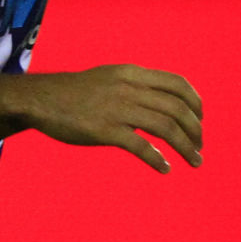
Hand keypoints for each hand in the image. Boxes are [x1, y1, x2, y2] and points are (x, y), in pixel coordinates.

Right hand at [17, 64, 201, 172]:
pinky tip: (165, 168)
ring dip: (186, 147)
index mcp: (133, 74)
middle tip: (199, 146)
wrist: (41, 100)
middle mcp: (130, 89)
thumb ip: (135, 85)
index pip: (177, 84)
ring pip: (166, 128)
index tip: (199, 120)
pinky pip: (141, 146)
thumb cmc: (75, 92)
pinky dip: (158, 159)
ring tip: (194, 160)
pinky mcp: (105, 131)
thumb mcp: (110, 77)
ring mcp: (118, 109)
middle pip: (177, 108)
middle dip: (195, 130)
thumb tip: (160, 101)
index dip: (195, 103)